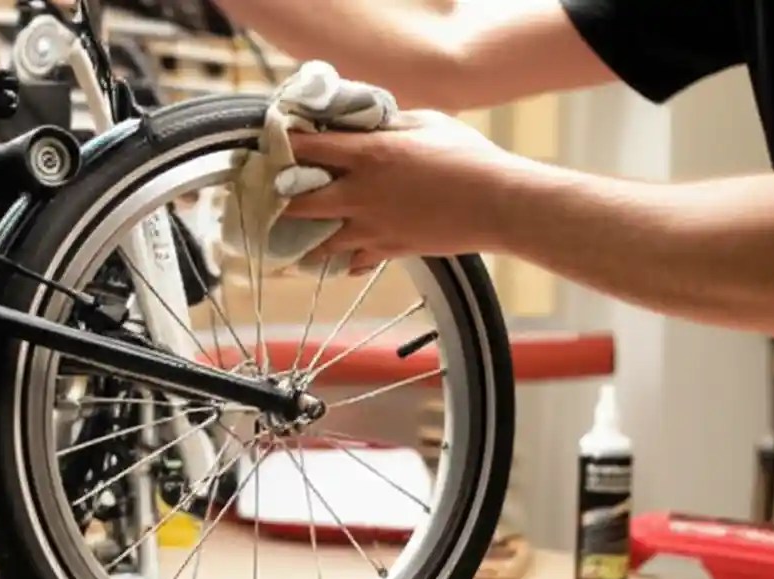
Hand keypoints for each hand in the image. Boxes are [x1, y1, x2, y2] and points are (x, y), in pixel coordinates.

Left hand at [281, 110, 515, 272]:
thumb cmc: (468, 157)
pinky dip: (343, 260)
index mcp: (366, 155)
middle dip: (281, 201)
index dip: (285, 145)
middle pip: (298, 203)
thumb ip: (389, 123)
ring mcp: (370, 227)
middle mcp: (359, 194)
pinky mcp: (387, 250)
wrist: (497, 205)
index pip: (306, 148)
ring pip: (318, 242)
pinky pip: (352, 262)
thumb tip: (367, 121)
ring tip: (293, 236)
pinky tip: (339, 257)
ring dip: (303, 238)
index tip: (276, 145)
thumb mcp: (426, 123)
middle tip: (275, 198)